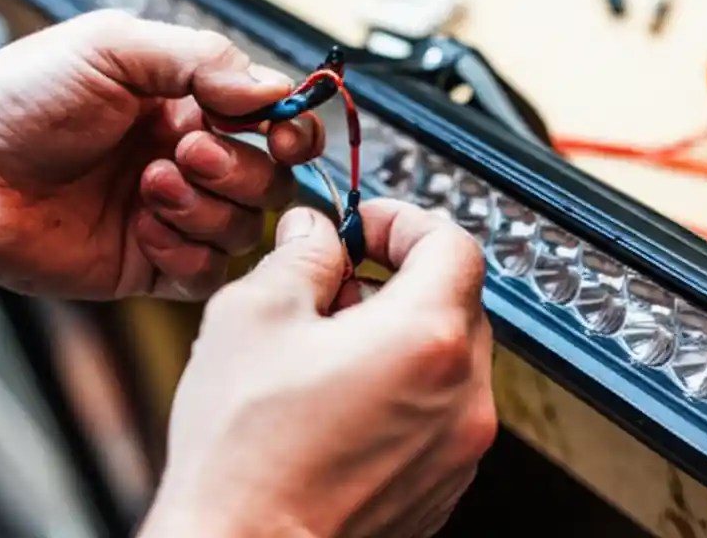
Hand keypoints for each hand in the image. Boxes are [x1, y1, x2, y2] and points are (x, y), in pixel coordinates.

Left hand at [0, 10, 324, 299]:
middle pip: (270, 179)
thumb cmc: (22, 99)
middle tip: (185, 149)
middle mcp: (188, 160)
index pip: (273, 120)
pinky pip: (208, 275)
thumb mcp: (115, 47)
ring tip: (148, 185)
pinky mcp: (150, 267)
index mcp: (187, 103)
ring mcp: (171, 217)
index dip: (292, 128)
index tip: (283, 131)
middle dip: (239, 166)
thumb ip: (204, 57)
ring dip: (207, 207)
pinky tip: (143, 228)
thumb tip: (276, 87)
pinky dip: (187, 252)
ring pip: (245, 229)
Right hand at [141, 199, 496, 537]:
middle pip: (455, 300)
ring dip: (399, 338)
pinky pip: (439, 413)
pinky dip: (403, 392)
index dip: (404, 221)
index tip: (365, 227)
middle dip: (397, 280)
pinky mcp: (443, 485)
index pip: (453, 243)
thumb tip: (316, 232)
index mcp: (427, 340)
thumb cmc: (243, 455)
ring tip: (324, 354)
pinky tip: (337, 405)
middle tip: (332, 289)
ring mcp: (459, 448)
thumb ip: (300, 256)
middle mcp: (463, 396)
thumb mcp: (254, 316)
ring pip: (447, 360)